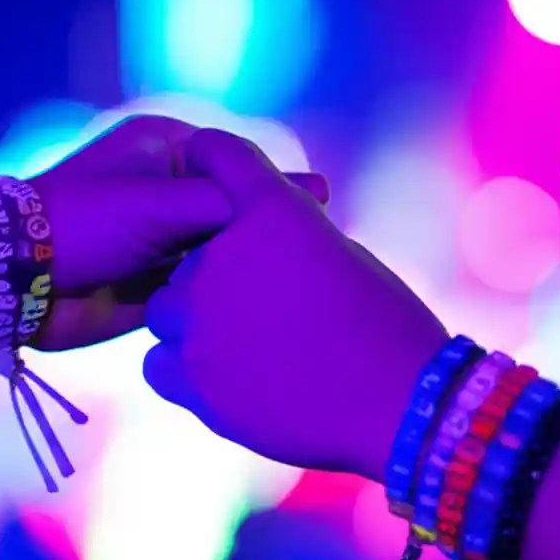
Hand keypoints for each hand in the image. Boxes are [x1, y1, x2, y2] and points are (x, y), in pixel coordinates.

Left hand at [29, 116, 328, 350]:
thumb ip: (234, 202)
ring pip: (220, 254)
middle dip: (262, 235)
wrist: (16, 281)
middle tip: (313, 256)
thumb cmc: (84, 224)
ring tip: (291, 289)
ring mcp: (160, 240)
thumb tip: (317, 190)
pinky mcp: (153, 285)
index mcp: (165, 150)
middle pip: (233, 213)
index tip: (317, 212)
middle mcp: (166, 191)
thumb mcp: (165, 203)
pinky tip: (257, 313)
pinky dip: (220, 299)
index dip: (274, 191)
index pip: (239, 167)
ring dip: (243, 272)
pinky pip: (201, 289)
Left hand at [142, 129, 448, 481]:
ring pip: (166, 309)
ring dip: (195, 322)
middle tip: (265, 309)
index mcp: (269, 209)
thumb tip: (251, 244)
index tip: (215, 178)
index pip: (215, 153)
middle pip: (187, 248)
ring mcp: (199, 319)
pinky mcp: (191, 378)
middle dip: (213, 272)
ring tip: (251, 348)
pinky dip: (184, 370)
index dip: (212, 163)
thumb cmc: (386, 328)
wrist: (401, 407)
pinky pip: (159, 363)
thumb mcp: (340, 253)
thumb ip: (285, 237)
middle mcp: (220, 255)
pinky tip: (229, 378)